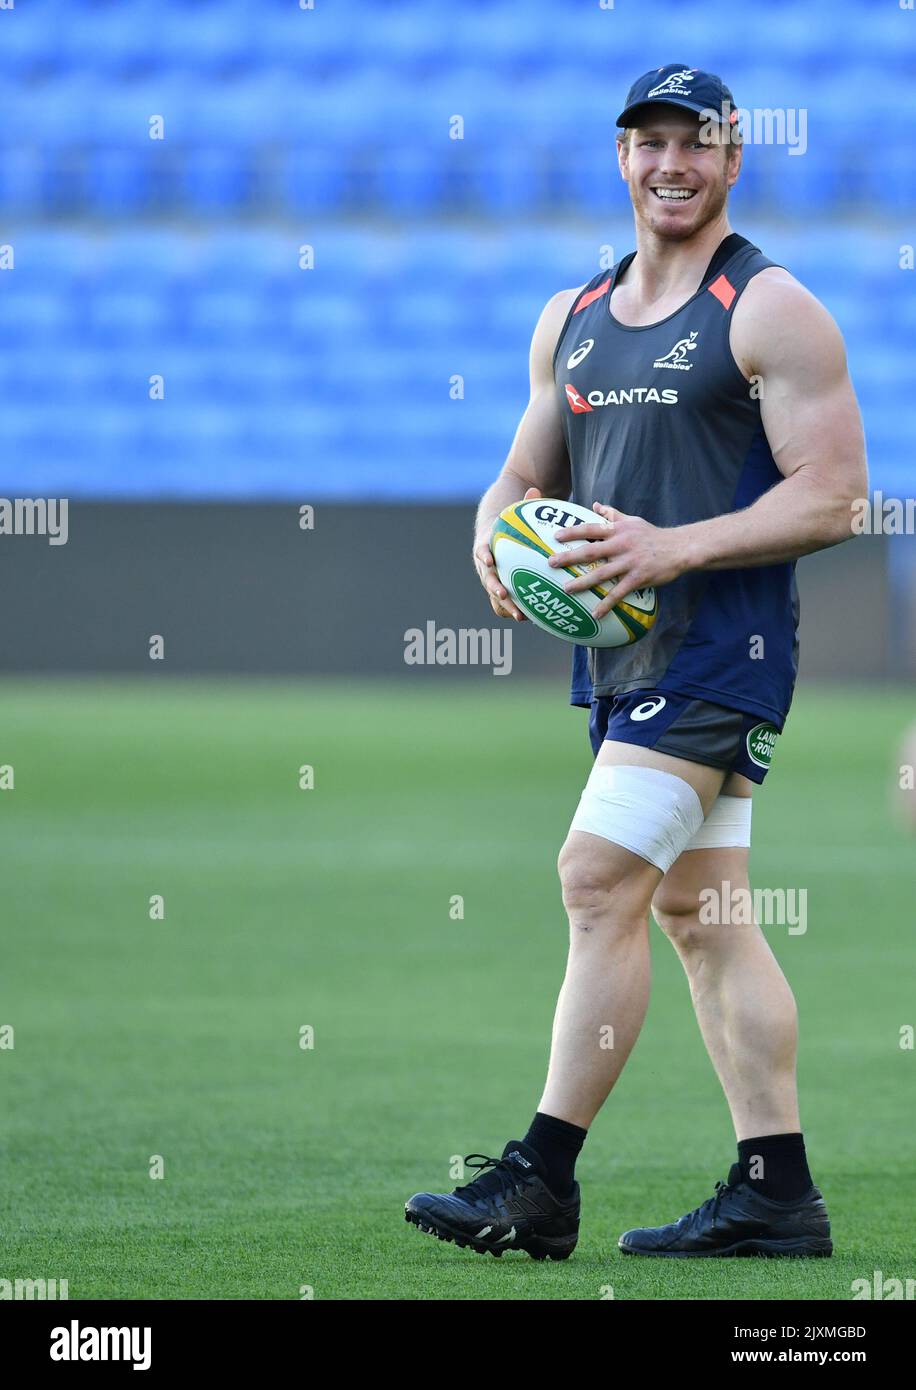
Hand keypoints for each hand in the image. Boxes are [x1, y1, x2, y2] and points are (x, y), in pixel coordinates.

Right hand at [473, 487, 541, 620]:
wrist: (493, 538)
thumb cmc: (507, 525)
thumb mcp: (513, 513)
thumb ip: (523, 503)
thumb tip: (534, 489)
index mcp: (486, 547)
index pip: (481, 552)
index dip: (485, 557)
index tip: (490, 561)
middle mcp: (484, 567)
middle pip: (487, 579)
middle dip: (494, 588)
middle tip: (504, 595)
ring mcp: (490, 580)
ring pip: (494, 597)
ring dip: (505, 607)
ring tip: (520, 617)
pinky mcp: (498, 589)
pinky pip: (503, 604)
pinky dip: (514, 611)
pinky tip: (532, 619)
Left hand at [549, 502, 687, 617]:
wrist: (679, 548)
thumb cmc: (652, 535)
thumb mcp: (632, 521)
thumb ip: (612, 514)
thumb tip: (595, 504)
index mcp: (618, 530)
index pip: (591, 529)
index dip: (573, 532)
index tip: (556, 537)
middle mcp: (621, 545)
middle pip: (591, 551)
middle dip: (569, 557)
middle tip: (551, 563)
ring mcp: (629, 563)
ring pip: (601, 574)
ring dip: (582, 582)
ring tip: (566, 589)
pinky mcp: (638, 578)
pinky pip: (619, 593)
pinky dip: (606, 604)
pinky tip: (595, 614)